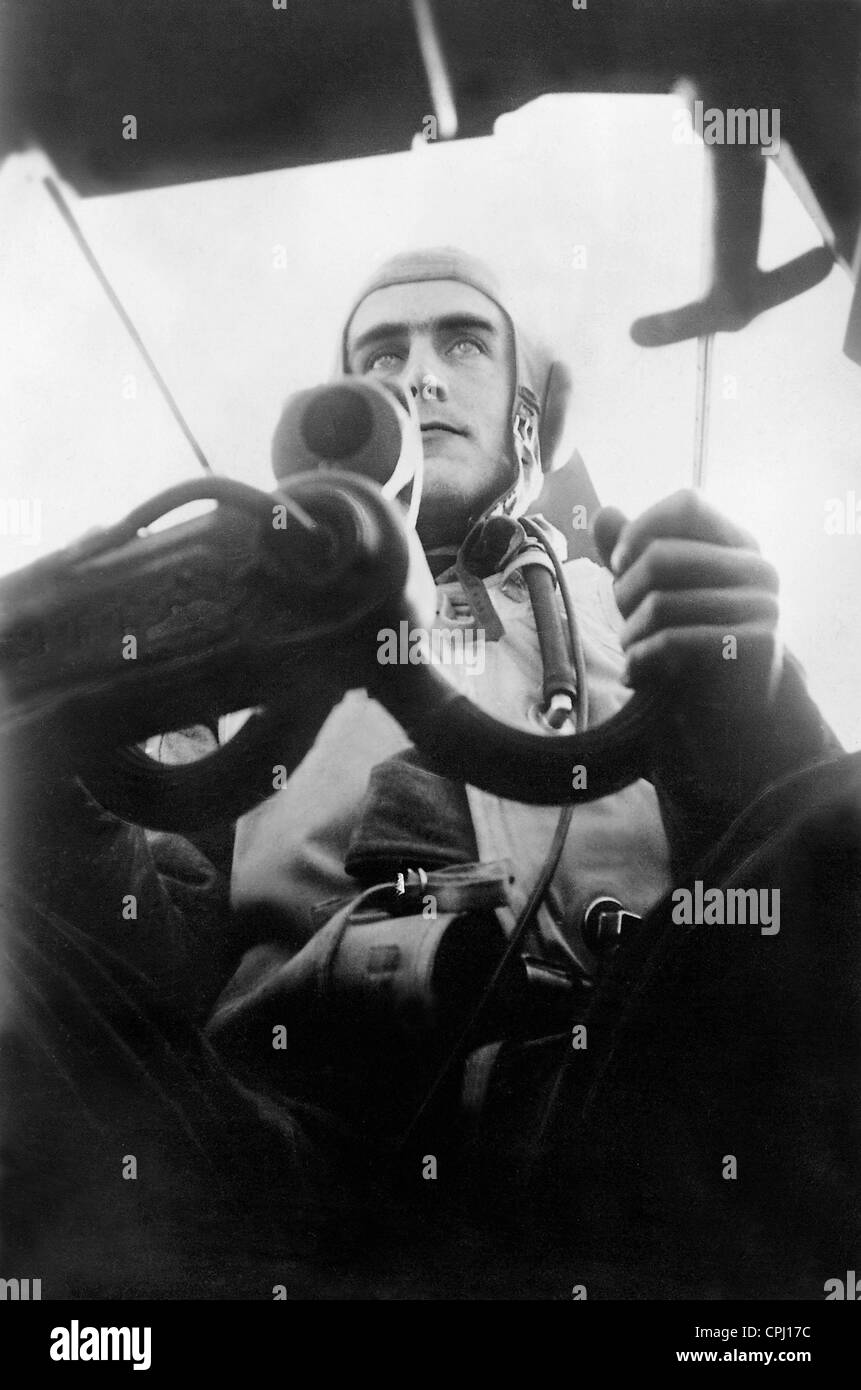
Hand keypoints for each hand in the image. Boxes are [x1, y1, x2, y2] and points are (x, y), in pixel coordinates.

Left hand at [593, 490, 781, 712]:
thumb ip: (634, 553)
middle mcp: (759, 569)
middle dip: (623, 591)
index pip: (687, 504)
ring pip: (660, 602)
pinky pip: (674, 640)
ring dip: (628, 633)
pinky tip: (635, 673)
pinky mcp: (756, 648)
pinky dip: (641, 658)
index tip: (618, 564)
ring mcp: (763, 607)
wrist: (733, 712)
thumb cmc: (691, 642)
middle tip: (622, 620)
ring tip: (630, 651)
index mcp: (739, 545)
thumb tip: (603, 512)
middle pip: (661, 555)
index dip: (641, 529)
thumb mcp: (659, 591)